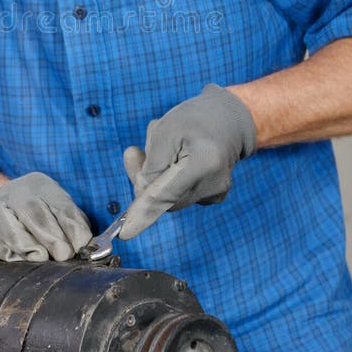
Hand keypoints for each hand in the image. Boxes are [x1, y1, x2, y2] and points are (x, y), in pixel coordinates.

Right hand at [0, 172, 91, 261]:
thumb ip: (74, 228)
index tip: (81, 246)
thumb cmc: (37, 216)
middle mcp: (13, 192)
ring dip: (26, 244)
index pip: (59, 203)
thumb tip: (90, 248)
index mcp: (39, 185)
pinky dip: (7, 254)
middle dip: (50, 234)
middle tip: (63, 255)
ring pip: (6, 223)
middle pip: (31, 209)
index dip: (72, 226)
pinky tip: (20, 260)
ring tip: (40, 258)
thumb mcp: (58, 214)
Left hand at [120, 85, 256, 239]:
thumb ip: (151, 166)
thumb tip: (141, 195)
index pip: (166, 193)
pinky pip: (180, 195)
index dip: (143, 210)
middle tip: (133, 153)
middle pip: (165, 197)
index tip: (125, 233)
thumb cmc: (193, 120)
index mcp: (205, 162)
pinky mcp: (214, 196)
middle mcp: (215, 183)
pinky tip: (179, 159)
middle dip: (144, 179)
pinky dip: (171, 180)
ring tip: (164, 148)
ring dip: (157, 176)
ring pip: (170, 197)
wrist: (226, 118)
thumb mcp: (164, 131)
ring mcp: (216, 192)